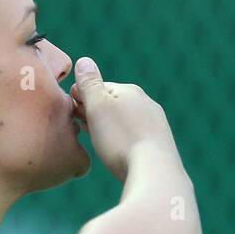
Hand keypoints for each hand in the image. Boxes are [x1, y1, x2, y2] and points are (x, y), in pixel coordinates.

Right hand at [70, 56, 177, 181]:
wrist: (154, 172)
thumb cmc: (120, 139)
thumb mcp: (98, 107)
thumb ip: (89, 83)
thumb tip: (85, 61)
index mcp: (131, 91)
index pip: (99, 87)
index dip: (82, 99)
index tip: (72, 113)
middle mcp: (148, 104)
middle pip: (113, 105)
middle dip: (96, 114)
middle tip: (82, 129)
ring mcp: (157, 124)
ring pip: (125, 122)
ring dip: (110, 129)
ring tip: (100, 144)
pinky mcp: (161, 145)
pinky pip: (136, 138)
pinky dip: (124, 143)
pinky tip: (119, 154)